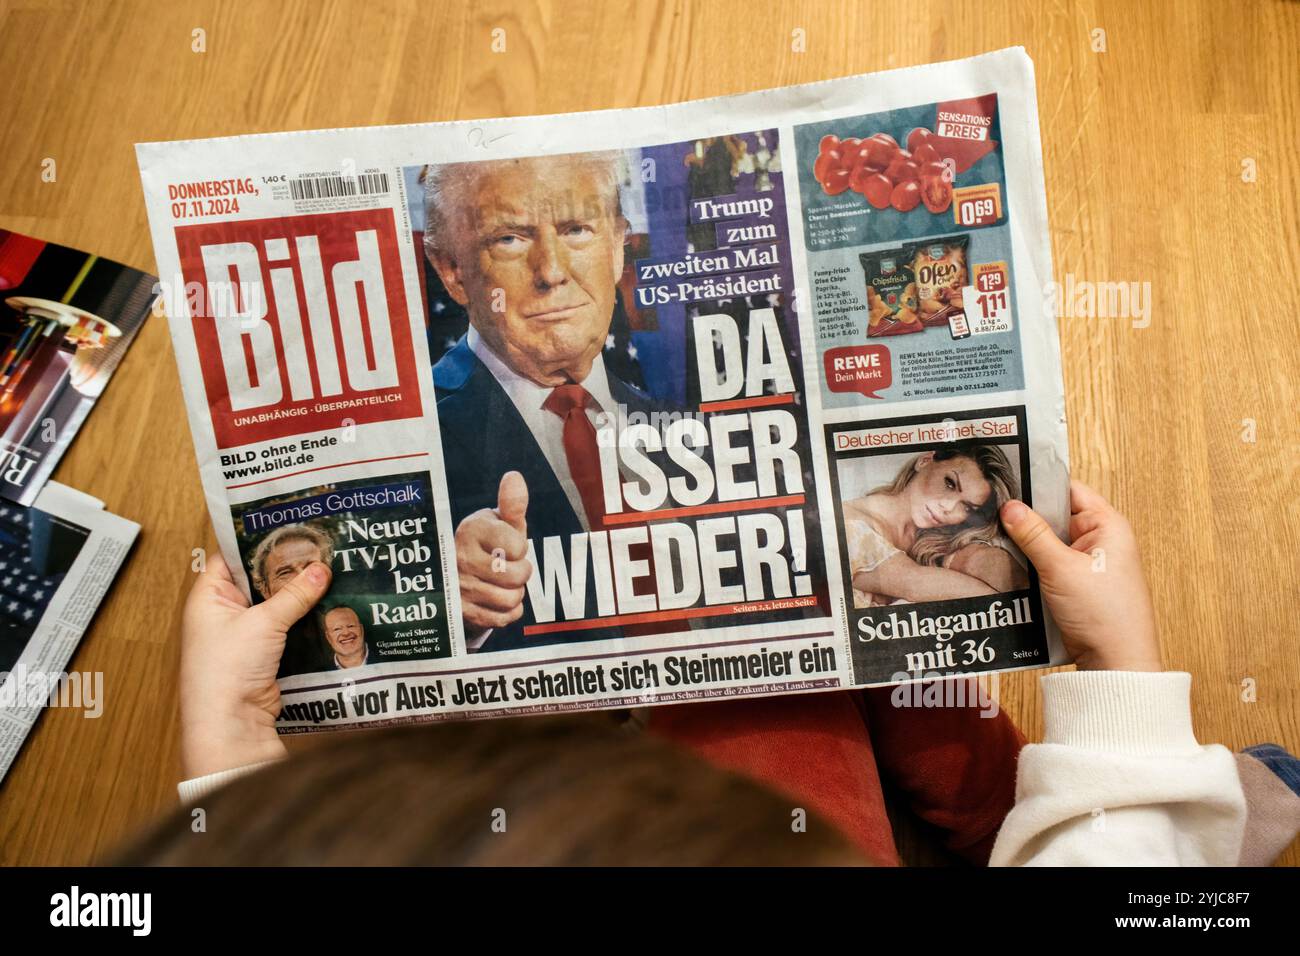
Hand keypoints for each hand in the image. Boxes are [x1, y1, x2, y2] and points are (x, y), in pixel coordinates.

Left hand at [180, 552, 331, 777]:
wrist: (230, 723)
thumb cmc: (227, 670)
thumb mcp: (263, 622)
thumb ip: (294, 594)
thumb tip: (321, 569)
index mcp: (209, 596)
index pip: (232, 555)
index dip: (259, 540)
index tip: (291, 526)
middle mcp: (223, 612)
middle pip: (258, 579)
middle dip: (288, 568)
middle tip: (320, 547)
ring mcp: (244, 634)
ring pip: (276, 604)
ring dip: (299, 594)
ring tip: (330, 571)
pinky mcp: (263, 653)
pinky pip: (287, 627)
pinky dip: (304, 618)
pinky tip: (328, 605)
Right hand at [454, 471, 531, 638]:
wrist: (458, 573)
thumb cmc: (488, 543)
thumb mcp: (499, 522)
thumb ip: (512, 504)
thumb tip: (514, 477)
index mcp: (470, 530)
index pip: (518, 546)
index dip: (520, 547)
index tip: (506, 544)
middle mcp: (460, 559)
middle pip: (519, 575)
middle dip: (521, 572)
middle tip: (506, 566)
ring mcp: (459, 589)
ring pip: (512, 599)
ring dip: (514, 593)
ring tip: (500, 582)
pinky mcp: (462, 615)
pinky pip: (504, 618)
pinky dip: (507, 611)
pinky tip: (495, 599)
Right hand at [999, 479, 1160, 671]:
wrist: (1116, 662)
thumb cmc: (1104, 614)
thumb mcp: (1061, 568)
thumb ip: (1033, 535)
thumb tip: (1010, 507)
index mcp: (1107, 525)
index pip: (1068, 490)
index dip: (1039, 485)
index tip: (1007, 483)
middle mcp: (1099, 540)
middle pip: (1054, 517)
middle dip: (1026, 518)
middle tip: (992, 514)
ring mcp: (1086, 563)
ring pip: (1047, 543)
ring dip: (1026, 545)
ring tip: (995, 539)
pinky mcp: (1075, 584)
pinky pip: (1047, 565)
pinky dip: (1030, 565)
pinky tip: (1008, 566)